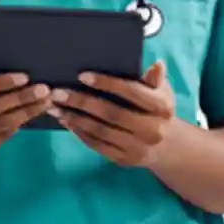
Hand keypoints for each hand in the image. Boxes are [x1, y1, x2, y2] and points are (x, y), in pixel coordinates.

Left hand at [51, 60, 176, 166]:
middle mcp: (152, 129)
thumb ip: (155, 78)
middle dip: (82, 102)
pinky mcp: (125, 160)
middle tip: (58, 92)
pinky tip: (66, 121)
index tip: (82, 75)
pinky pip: (98, 145)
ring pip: (101, 131)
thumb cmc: (158, 110)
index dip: (107, 84)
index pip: (132, 93)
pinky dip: (80, 133)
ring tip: (55, 107)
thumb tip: (157, 63)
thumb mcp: (162, 91)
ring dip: (75, 118)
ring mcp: (138, 148)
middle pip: (112, 113)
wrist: (167, 147)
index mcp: (162, 107)